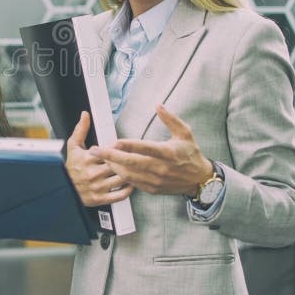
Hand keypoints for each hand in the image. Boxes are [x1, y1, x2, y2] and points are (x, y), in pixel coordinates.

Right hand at [66, 111, 132, 206]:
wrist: (64, 189)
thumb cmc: (71, 167)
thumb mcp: (73, 146)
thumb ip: (80, 130)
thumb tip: (85, 115)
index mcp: (87, 159)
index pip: (110, 151)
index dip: (120, 148)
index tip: (126, 146)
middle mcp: (93, 173)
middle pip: (118, 165)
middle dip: (128, 160)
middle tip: (136, 157)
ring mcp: (97, 187)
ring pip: (121, 179)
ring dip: (131, 174)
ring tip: (136, 169)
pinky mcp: (100, 199)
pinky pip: (120, 195)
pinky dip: (128, 190)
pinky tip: (131, 184)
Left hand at [90, 105, 212, 195]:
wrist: (199, 180)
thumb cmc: (191, 155)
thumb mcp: (185, 133)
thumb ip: (171, 119)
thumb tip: (158, 105)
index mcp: (168, 153)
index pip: (145, 148)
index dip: (129, 145)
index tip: (116, 141)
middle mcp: (161, 168)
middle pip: (132, 162)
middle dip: (111, 156)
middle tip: (96, 150)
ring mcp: (156, 180)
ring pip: (129, 174)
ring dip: (113, 165)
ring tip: (101, 157)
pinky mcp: (152, 188)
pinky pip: (133, 183)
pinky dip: (121, 175)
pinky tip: (113, 167)